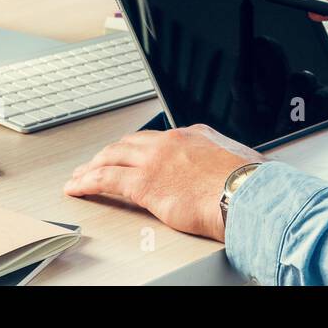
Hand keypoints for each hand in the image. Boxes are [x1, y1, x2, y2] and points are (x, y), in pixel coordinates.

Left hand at [63, 125, 263, 241]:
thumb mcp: (242, 162)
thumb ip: (229, 163)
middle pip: (130, 142)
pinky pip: (105, 178)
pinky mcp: (143, 181)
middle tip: (96, 162)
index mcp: (195, 134)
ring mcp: (155, 159)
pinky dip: (87, 181)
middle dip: (109, 152)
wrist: (245, 193)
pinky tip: (77, 187)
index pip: (159, 138)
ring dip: (92, 166)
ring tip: (80, 175)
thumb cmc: (250, 185)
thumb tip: (238, 171)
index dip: (140, 148)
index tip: (133, 156)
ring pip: (112, 156)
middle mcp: (171, 141)